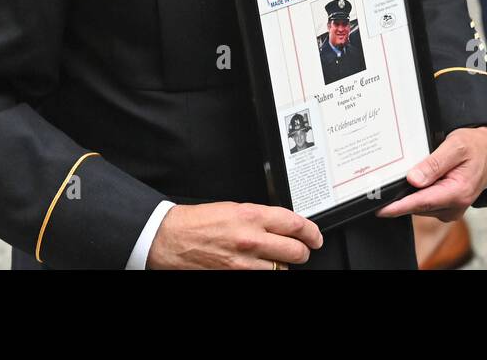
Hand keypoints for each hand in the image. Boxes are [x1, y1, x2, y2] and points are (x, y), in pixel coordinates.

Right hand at [147, 201, 322, 269]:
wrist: (172, 238)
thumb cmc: (198, 222)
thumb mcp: (233, 208)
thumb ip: (260, 217)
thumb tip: (281, 224)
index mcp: (250, 215)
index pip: (294, 224)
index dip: (311, 232)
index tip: (314, 235)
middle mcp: (251, 239)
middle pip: (295, 251)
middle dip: (302, 251)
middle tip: (302, 249)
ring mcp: (244, 263)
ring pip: (282, 269)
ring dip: (283, 265)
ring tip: (277, 259)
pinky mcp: (236, 276)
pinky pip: (263, 278)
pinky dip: (266, 273)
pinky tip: (261, 267)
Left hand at [375, 127, 486, 220]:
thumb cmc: (474, 146)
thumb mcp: (455, 147)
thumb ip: (435, 164)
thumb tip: (413, 180)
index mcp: (458, 193)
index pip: (421, 202)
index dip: (398, 207)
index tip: (380, 209)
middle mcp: (454, 207)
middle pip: (417, 205)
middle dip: (397, 199)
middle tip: (376, 189)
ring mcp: (451, 209)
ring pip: (419, 206)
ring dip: (406, 196)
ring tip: (394, 180)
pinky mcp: (446, 208)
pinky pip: (425, 204)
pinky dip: (414, 195)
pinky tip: (409, 184)